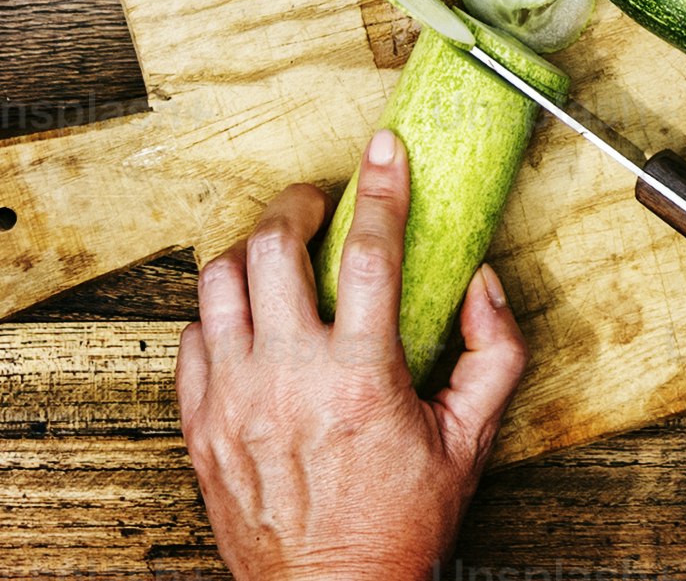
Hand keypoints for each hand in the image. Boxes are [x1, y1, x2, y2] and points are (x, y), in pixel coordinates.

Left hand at [177, 134, 525, 580]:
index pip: (369, 252)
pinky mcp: (201, 428)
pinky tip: (245, 318)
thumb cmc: (398, 528)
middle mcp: (288, 380)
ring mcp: (235, 402)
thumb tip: (482, 286)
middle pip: (274, 247)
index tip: (384, 155)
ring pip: (219, 283)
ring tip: (276, 252)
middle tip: (319, 204)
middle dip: (299, 205)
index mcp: (360, 378)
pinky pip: (190, 340)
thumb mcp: (470, 442)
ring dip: (251, 253)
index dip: (380, 190)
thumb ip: (495, 355)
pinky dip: (216, 314)